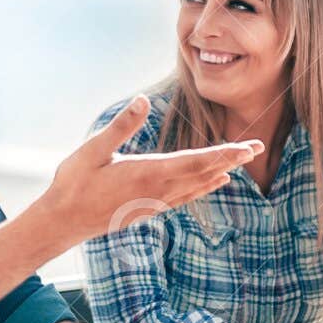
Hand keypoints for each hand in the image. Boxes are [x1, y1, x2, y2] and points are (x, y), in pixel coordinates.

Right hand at [45, 95, 262, 242]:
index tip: (246, 147)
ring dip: (222, 170)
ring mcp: (155, 201)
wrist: (64, 221)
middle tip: (258, 147)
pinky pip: (187, 195)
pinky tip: (217, 181)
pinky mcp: (150, 208)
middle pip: (204, 173)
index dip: (224, 154)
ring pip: (198, 185)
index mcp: (149, 173)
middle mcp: (158, 190)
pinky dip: (206, 186)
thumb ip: (121, 126)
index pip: (196, 162)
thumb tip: (141, 100)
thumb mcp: (93, 150)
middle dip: (232, 159)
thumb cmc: (75, 183)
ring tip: (243, 160)